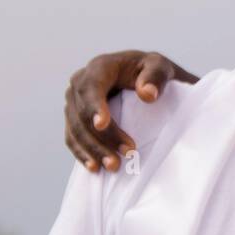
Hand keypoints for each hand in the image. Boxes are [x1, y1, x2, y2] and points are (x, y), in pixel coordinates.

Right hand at [64, 50, 197, 171]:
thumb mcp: (161, 67)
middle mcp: (81, 83)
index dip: (94, 106)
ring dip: (92, 150)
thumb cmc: (153, 73)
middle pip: (82, 113)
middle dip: (101, 136)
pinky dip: (82, 154)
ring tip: (113, 166)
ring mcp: (75, 102)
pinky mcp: (75, 119)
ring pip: (75, 129)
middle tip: (126, 153)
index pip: (90, 87)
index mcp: (100, 67)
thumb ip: (156, 76)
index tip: (103, 124)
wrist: (147, 81)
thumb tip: (147, 94)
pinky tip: (94, 167)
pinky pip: (73, 138)